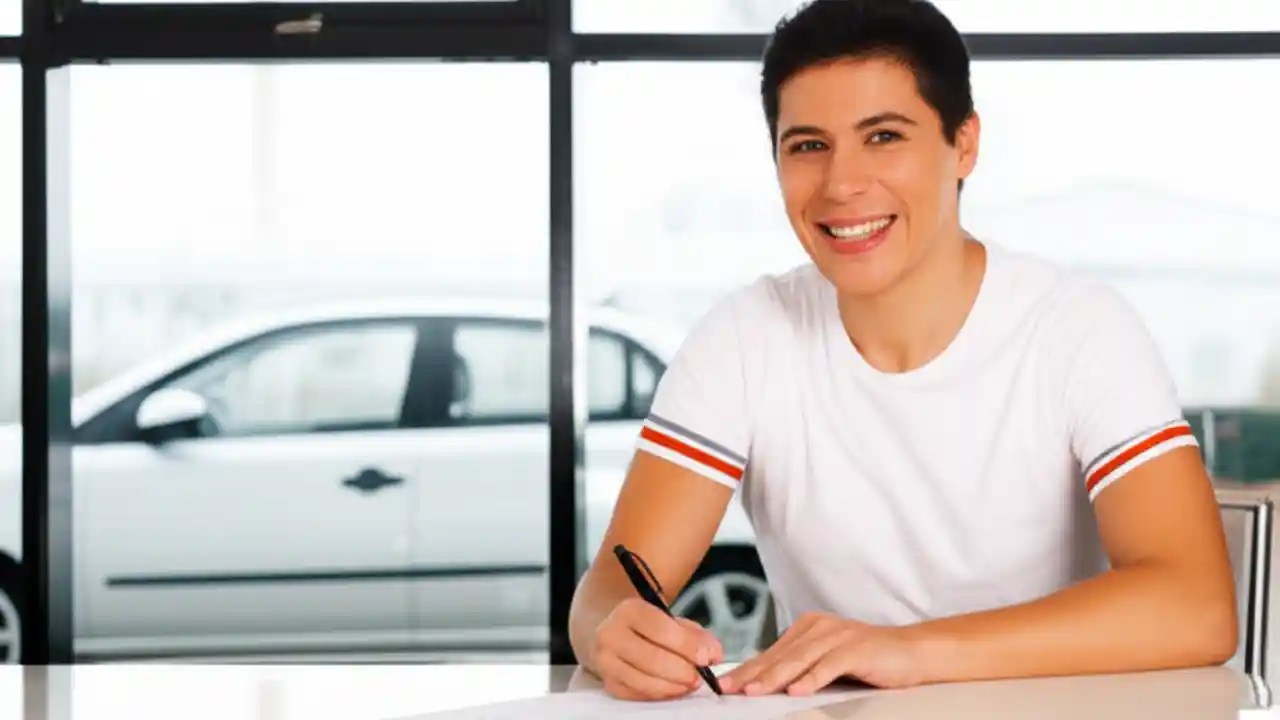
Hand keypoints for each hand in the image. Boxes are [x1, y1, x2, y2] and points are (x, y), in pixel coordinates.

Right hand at [591, 598, 724, 700]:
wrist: (617, 632)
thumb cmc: (649, 627)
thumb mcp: (672, 620)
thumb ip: (695, 634)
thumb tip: (713, 654)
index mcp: (629, 610)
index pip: (660, 629)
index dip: (687, 645)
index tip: (707, 657)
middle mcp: (611, 634)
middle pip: (651, 659)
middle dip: (682, 671)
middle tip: (700, 676)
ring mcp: (606, 661)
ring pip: (644, 681)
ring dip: (673, 687)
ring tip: (689, 684)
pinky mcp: (609, 683)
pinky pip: (638, 695)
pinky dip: (660, 695)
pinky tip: (673, 689)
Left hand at [720, 612, 924, 695]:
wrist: (912, 652)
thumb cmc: (869, 660)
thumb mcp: (828, 662)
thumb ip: (801, 668)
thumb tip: (767, 684)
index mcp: (809, 628)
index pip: (773, 652)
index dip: (748, 668)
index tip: (725, 684)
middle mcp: (820, 627)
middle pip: (781, 655)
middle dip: (753, 674)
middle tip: (730, 688)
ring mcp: (838, 636)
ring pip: (800, 659)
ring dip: (776, 676)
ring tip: (756, 691)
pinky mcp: (857, 648)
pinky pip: (831, 665)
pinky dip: (813, 678)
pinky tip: (798, 690)